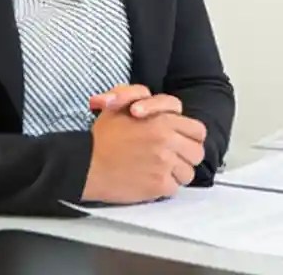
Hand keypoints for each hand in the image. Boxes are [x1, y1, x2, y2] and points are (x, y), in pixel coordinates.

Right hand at [82, 88, 208, 203]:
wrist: (85, 164)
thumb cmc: (101, 137)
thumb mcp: (116, 105)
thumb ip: (135, 94)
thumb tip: (145, 102)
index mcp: (163, 120)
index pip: (197, 130)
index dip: (189, 137)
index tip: (179, 142)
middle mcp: (168, 141)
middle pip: (197, 152)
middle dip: (187, 156)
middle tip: (174, 159)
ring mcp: (165, 164)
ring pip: (189, 173)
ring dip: (177, 174)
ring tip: (161, 172)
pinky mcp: (158, 185)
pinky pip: (174, 188)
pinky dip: (165, 188)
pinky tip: (151, 182)